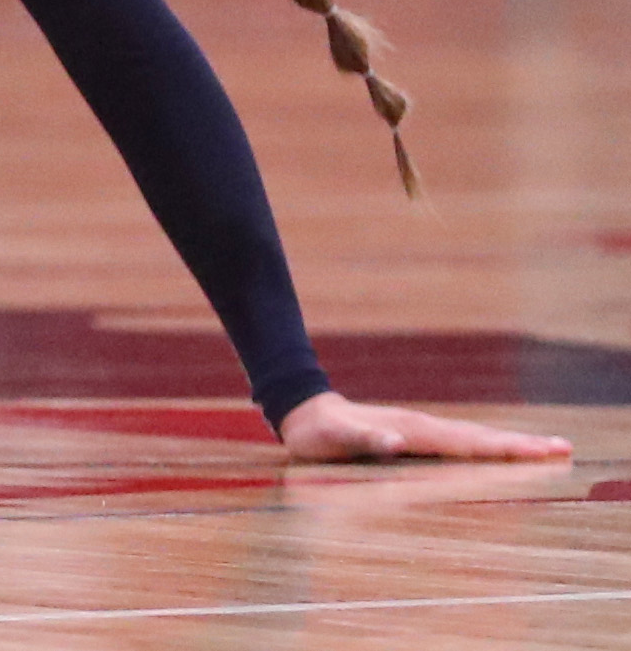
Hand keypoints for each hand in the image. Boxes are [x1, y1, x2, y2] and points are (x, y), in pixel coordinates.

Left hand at [276, 391, 571, 462]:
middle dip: (521, 444)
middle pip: (480, 437)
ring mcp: (420, 431)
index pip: (467, 442)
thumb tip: (395, 443)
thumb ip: (363, 440)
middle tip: (563, 448)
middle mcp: (422, 428)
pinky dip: (484, 447)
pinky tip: (498, 453)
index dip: (504, 449)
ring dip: (508, 444)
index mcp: (412, 431)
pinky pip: (457, 443)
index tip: (540, 452)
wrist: (303, 413)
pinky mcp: (414, 436)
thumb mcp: (334, 439)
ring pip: (473, 438)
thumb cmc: (318, 434)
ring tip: (543, 449)